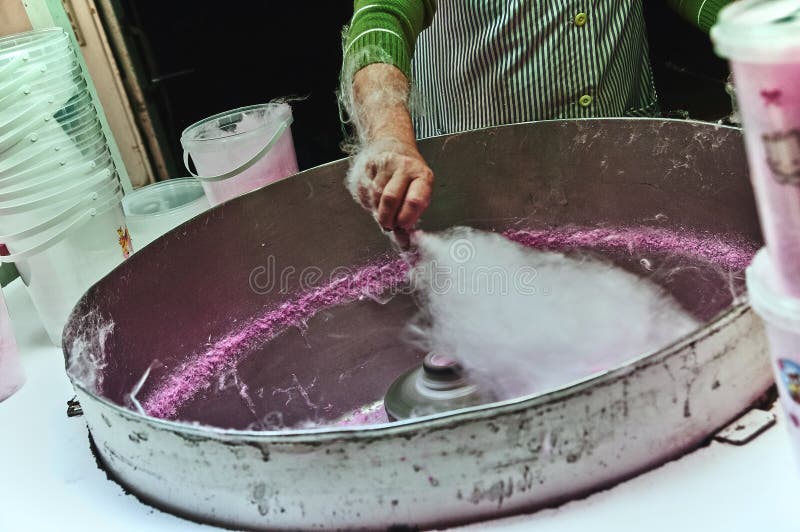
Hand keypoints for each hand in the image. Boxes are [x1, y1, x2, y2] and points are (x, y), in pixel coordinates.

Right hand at [343, 63, 433, 229]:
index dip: (406, 219)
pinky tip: (375, 196)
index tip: (402, 228)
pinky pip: (364, 193)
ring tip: (384, 208)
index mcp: (422, 176)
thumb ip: (412, 214)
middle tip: (388, 225)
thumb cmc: (409, 174)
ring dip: (377, 210)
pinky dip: (368, 202)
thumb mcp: (419, 190)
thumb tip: (404, 239)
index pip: (415, 201)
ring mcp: (383, 165)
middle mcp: (403, 167)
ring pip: (374, 198)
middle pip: (390, 199)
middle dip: (387, 219)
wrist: (392, 144)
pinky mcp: (366, 166)